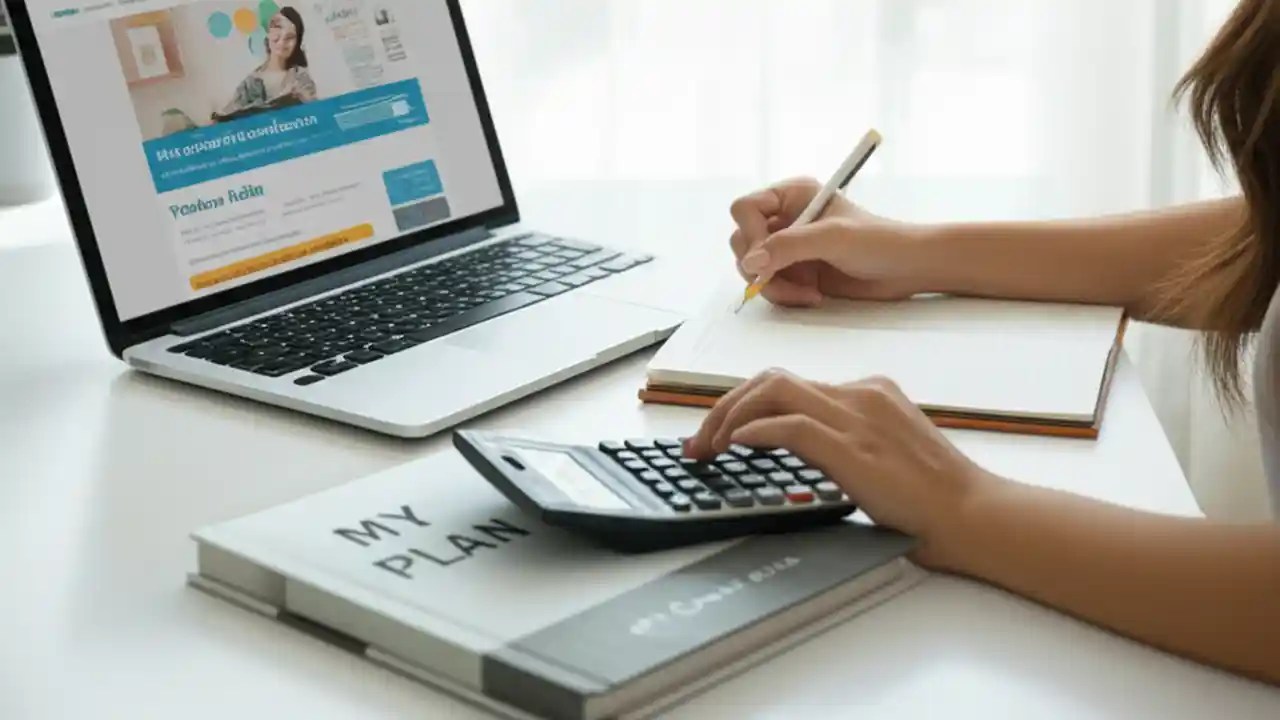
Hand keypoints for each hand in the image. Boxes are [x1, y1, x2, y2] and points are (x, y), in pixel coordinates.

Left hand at [682, 369, 1002, 565]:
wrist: (973, 514)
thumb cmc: (936, 497)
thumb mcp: (888, 452)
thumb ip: (849, 441)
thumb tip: (802, 451)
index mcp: (869, 392)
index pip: (792, 385)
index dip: (747, 405)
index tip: (723, 431)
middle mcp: (859, 394)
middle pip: (772, 380)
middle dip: (725, 405)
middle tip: (700, 440)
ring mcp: (856, 416)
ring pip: (771, 391)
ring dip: (729, 417)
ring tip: (708, 446)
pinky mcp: (852, 446)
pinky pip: (787, 426)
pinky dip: (753, 432)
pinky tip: (737, 448)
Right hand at [729, 177, 933, 306]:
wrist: (906, 269)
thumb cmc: (877, 241)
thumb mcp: (833, 238)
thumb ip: (789, 246)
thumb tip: (751, 262)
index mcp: (792, 196)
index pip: (745, 209)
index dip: (749, 234)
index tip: (763, 258)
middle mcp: (785, 219)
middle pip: (743, 242)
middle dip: (760, 267)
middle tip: (780, 280)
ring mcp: (788, 248)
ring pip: (753, 269)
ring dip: (774, 286)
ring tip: (806, 293)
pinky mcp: (795, 273)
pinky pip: (770, 287)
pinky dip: (784, 296)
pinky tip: (812, 296)